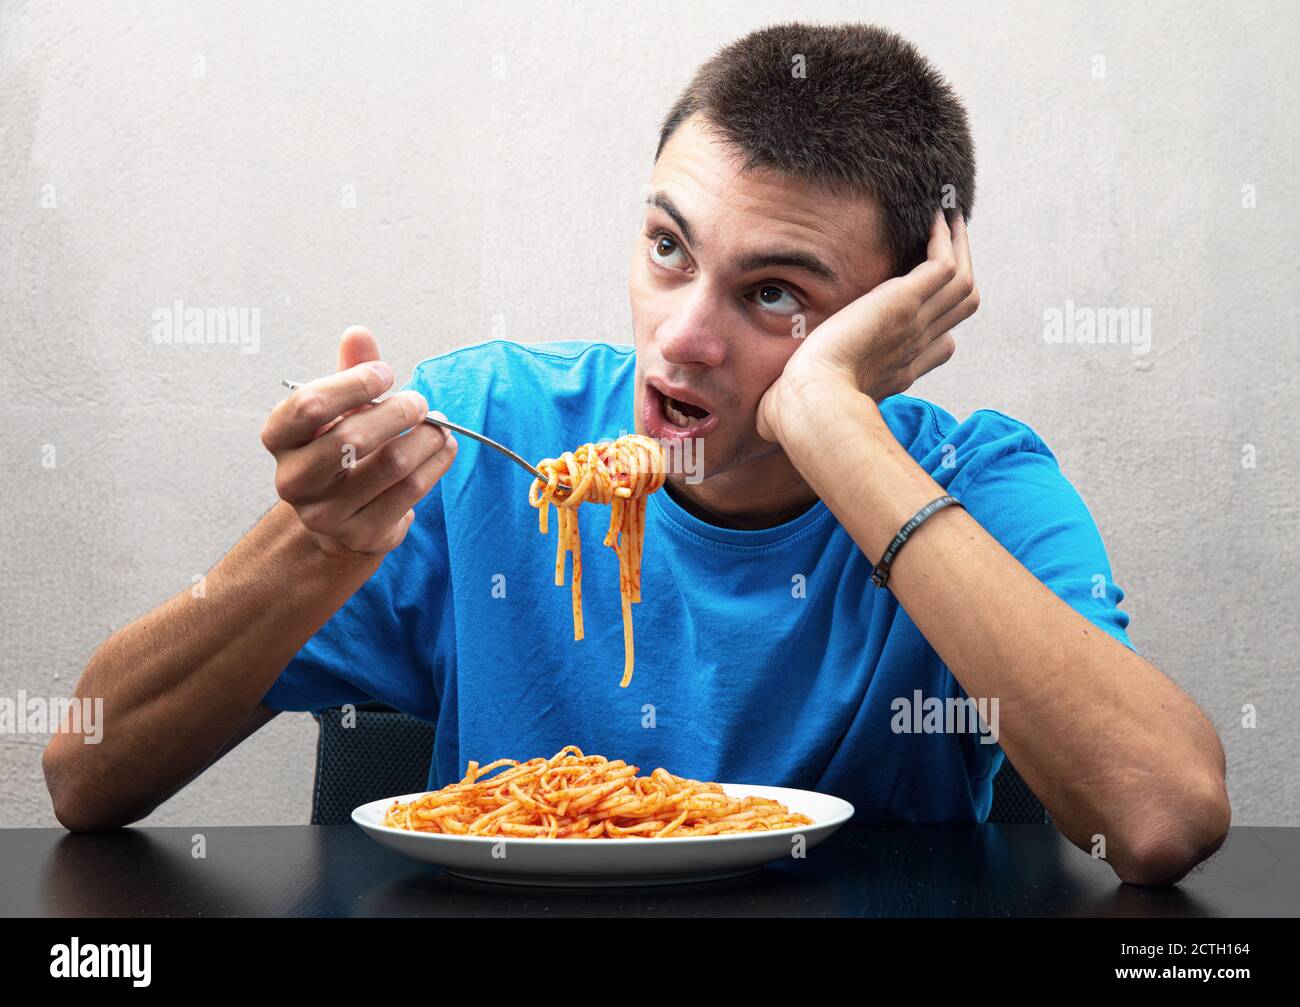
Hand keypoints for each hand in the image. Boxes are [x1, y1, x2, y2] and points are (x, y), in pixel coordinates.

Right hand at [261, 326, 457, 557]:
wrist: (342, 518)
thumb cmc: (340, 450)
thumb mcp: (340, 408)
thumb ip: (348, 372)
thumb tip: (358, 334)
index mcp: (280, 439)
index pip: (309, 405)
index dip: (353, 384)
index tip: (386, 373)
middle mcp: (294, 479)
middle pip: (351, 438)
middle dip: (397, 413)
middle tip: (420, 403)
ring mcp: (326, 513)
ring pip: (391, 465)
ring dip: (426, 438)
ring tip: (440, 425)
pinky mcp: (362, 533)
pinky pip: (411, 491)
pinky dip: (436, 463)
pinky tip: (444, 448)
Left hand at [757, 210, 978, 442]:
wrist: (810, 404)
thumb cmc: (796, 413)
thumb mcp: (804, 406)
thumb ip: (792, 404)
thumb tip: (762, 424)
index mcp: (894, 372)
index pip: (937, 346)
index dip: (941, 321)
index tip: (928, 295)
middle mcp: (912, 348)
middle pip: (960, 307)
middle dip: (960, 271)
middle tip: (949, 237)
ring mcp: (914, 326)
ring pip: (962, 284)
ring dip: (960, 248)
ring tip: (950, 217)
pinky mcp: (903, 304)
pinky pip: (944, 266)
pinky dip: (945, 240)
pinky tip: (933, 218)